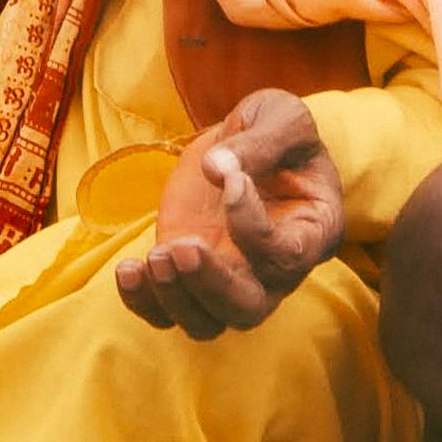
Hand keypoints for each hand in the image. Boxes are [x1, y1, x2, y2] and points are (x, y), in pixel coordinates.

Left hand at [114, 92, 346, 335]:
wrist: (247, 144)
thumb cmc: (276, 131)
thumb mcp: (280, 117)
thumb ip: (260, 141)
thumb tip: (217, 168)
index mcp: (312, 232)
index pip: (284, 255)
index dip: (251, 225)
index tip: (228, 178)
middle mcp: (273, 271)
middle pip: (248, 309)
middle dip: (211, 286)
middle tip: (182, 245)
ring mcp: (230, 277)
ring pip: (207, 323)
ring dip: (175, 297)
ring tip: (156, 253)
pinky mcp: (189, 274)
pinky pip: (167, 313)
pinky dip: (143, 301)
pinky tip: (129, 269)